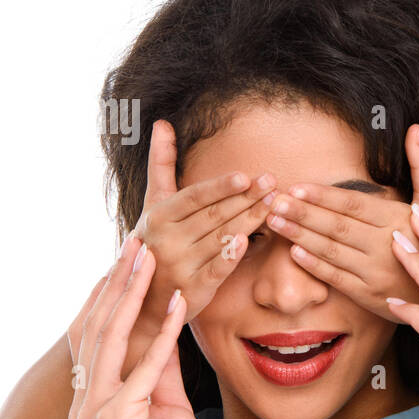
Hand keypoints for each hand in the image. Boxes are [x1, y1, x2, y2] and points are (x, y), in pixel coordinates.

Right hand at [68, 234, 214, 418]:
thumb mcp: (167, 405)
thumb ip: (161, 369)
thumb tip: (166, 327)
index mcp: (90, 399)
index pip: (94, 334)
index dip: (108, 294)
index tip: (127, 257)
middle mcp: (84, 403)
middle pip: (97, 328)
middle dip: (117, 282)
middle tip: (136, 241)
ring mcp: (95, 413)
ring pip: (112, 339)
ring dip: (132, 294)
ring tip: (150, 257)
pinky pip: (144, 367)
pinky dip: (164, 333)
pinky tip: (181, 303)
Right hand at [129, 118, 276, 332]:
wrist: (144, 294)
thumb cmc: (155, 240)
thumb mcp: (154, 203)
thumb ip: (161, 165)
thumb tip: (162, 123)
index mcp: (158, 216)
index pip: (194, 197)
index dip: (220, 187)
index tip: (246, 175)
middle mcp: (167, 239)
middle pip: (213, 215)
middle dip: (245, 198)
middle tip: (272, 183)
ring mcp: (180, 265)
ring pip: (221, 238)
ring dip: (249, 221)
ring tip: (274, 205)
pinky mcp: (194, 288)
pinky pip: (217, 269)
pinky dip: (231, 256)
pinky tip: (248, 242)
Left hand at [267, 124, 418, 319]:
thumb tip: (415, 130)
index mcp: (399, 220)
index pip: (354, 205)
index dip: (323, 196)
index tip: (297, 186)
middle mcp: (385, 247)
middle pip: (336, 227)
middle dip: (302, 213)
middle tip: (274, 200)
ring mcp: (375, 274)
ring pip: (331, 251)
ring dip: (299, 236)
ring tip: (274, 221)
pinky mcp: (369, 296)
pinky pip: (336, 278)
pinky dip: (314, 266)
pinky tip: (293, 253)